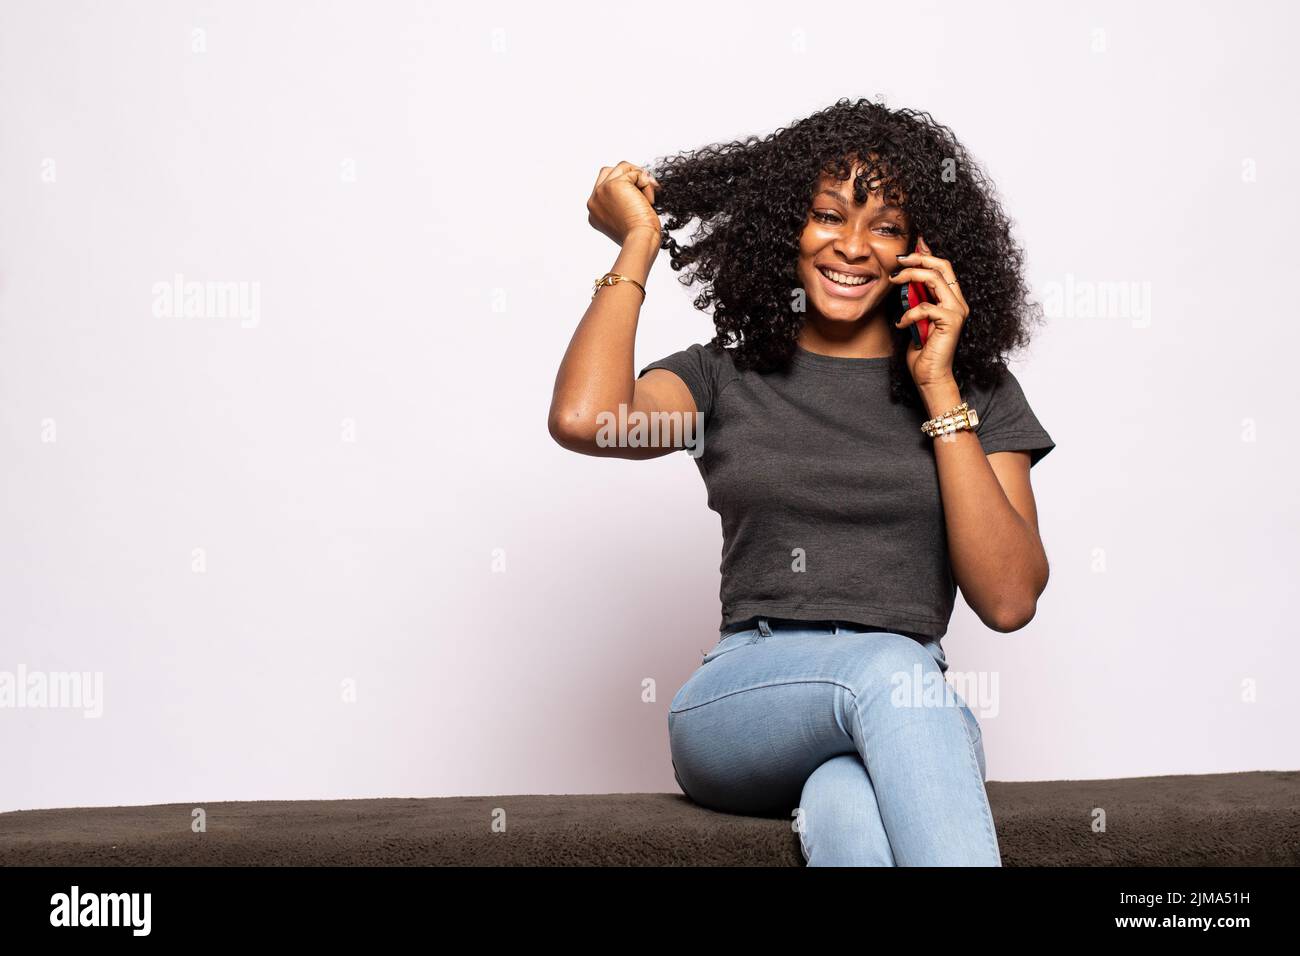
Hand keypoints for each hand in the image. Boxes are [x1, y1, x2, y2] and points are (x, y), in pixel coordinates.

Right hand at [586, 161, 661, 246]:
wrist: (640, 240)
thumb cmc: (638, 235)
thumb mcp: (625, 218)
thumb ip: (622, 201)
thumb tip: (637, 181)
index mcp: (595, 210)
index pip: (605, 185)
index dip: (625, 186)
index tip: (639, 198)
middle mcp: (594, 200)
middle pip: (610, 171)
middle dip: (630, 175)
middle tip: (645, 189)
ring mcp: (602, 190)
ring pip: (623, 167)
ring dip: (640, 178)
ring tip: (648, 197)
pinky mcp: (614, 184)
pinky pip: (636, 173)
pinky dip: (647, 184)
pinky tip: (649, 200)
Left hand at [887, 234, 969, 389]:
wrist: (929, 375)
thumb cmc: (921, 349)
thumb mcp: (914, 317)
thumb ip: (914, 299)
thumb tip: (903, 279)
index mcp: (951, 298)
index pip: (943, 267)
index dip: (927, 254)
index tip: (909, 247)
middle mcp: (958, 301)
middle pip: (942, 266)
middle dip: (918, 259)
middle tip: (898, 261)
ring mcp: (957, 311)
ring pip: (935, 279)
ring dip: (910, 277)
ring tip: (893, 282)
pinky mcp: (951, 322)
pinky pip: (926, 306)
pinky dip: (908, 312)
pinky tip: (900, 323)